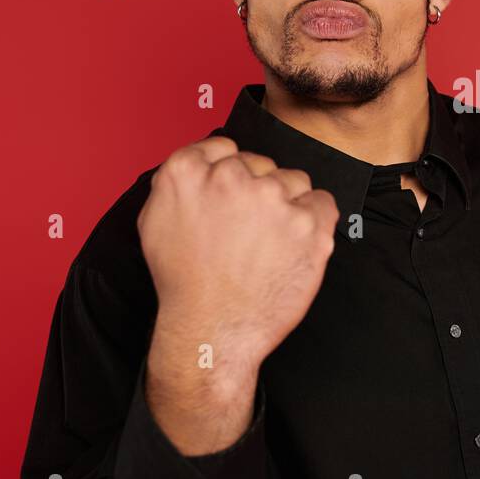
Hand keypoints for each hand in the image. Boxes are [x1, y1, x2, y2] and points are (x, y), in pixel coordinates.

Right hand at [137, 135, 339, 389]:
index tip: (231, 198)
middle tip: (246, 231)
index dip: (229, 173)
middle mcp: (231, 177)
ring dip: (287, 204)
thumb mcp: (156, 220)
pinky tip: (294, 244)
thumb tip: (205, 162)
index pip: (224, 148)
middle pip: (260, 163)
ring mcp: (273, 199)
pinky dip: (315, 220)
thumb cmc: (184, 283)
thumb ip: (181, 180)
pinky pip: (323, 203)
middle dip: (257, 191)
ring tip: (268, 243)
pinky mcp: (308, 224)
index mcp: (186, 172)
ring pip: (293, 180)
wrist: (212, 330)